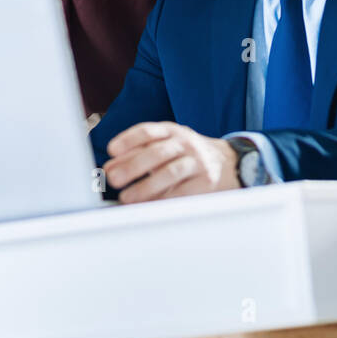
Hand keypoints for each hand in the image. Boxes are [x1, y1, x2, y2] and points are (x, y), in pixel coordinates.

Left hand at [103, 122, 238, 202]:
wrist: (226, 163)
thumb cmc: (186, 155)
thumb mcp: (165, 146)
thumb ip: (137, 154)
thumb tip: (109, 168)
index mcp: (171, 131)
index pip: (148, 131)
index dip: (128, 139)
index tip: (112, 150)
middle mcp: (185, 144)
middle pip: (157, 153)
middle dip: (133, 166)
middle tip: (113, 178)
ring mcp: (197, 162)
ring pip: (170, 173)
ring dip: (146, 187)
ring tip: (127, 198)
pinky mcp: (206, 181)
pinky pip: (183, 191)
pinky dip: (164, 199)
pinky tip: (149, 206)